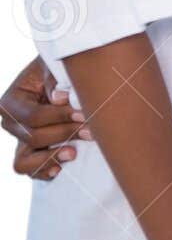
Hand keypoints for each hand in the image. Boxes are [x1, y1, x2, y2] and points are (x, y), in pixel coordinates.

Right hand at [2, 56, 91, 179]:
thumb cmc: (62, 70)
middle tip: (91, 130)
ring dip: (51, 157)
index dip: (60, 117)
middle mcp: (11, 123)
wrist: (67, 76)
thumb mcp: (56, 68)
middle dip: (65, 134)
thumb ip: (56, 81)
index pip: (34, 117)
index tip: (85, 113)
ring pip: (24, 161)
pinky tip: (61, 167)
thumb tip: (60, 98)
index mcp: (12, 101)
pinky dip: (44, 171)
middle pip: (33, 138)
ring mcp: (20, 140)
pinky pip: (29, 171)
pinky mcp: (32, 153)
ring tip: (74, 153)